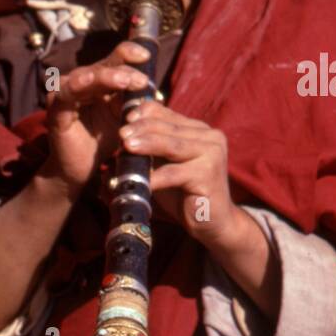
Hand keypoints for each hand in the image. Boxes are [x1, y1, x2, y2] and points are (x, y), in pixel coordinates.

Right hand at [42, 40, 150, 189]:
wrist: (80, 169)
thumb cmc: (101, 141)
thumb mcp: (123, 117)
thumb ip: (131, 99)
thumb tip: (147, 84)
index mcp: (98, 81)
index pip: (114, 59)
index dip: (129, 53)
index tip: (146, 56)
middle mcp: (80, 81)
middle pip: (102, 66)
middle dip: (124, 70)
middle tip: (142, 80)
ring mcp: (65, 93)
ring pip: (86, 76)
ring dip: (106, 76)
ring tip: (125, 80)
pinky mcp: (55, 109)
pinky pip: (66, 93)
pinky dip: (77, 85)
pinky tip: (88, 81)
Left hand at [119, 99, 240, 245]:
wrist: (213, 221)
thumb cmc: (184, 192)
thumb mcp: (165, 164)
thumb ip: (151, 148)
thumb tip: (122, 135)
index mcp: (199, 130)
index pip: (167, 114)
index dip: (145, 114)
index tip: (126, 119)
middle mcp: (210, 137)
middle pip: (169, 127)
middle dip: (142, 129)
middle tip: (121, 134)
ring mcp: (212, 154)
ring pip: (172, 146)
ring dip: (147, 145)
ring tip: (126, 147)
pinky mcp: (208, 175)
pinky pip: (174, 173)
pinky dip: (154, 177)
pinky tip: (139, 181)